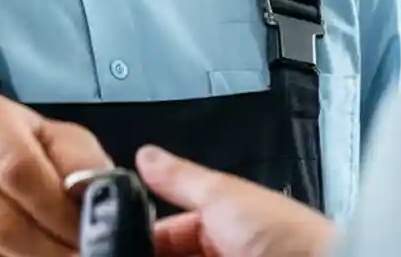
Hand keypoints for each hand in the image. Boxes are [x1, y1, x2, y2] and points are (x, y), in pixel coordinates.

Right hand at [136, 146, 335, 256]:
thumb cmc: (287, 235)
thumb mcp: (223, 195)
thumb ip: (181, 178)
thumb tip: (147, 154)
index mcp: (225, 220)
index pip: (169, 230)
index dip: (141, 236)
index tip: (113, 243)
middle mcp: (227, 249)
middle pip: (174, 253)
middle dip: (150, 252)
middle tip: (121, 255)